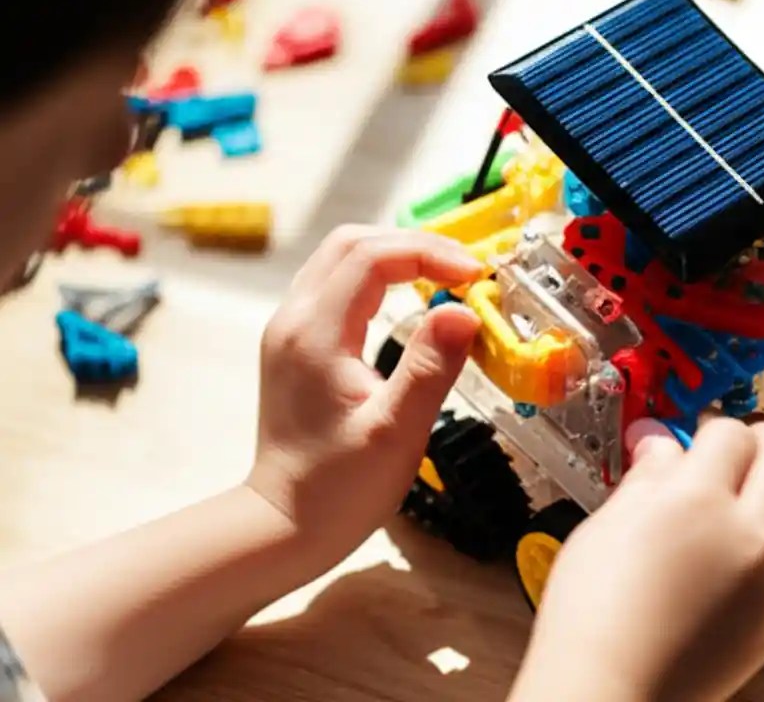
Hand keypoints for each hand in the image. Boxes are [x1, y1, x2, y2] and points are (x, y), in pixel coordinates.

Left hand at [248, 225, 482, 567]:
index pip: (373, 257)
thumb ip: (428, 368)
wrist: (285, 524)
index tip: (475, 276)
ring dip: (395, 255)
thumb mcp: (396, 433)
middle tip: (465, 269)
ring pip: (342, 258)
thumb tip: (462, 313)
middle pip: (353, 243)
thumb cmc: (339, 489)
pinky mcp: (296, 345)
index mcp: (315, 335)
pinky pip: (337, 283)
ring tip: (446, 277)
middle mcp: (294, 320)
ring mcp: (290, 330)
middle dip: (414, 246)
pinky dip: (378, 276)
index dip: (430, 255)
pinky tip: (411, 298)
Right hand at [509, 418, 763, 701]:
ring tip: (746, 496)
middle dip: (761, 441)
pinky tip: (746, 549)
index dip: (707, 427)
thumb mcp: (607, 525)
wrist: (613, 692)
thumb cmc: (595, 615)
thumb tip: (659, 443)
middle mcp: (750, 534)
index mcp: (700, 499)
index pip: (729, 434)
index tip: (690, 435)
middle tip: (732, 447)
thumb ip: (646, 477)